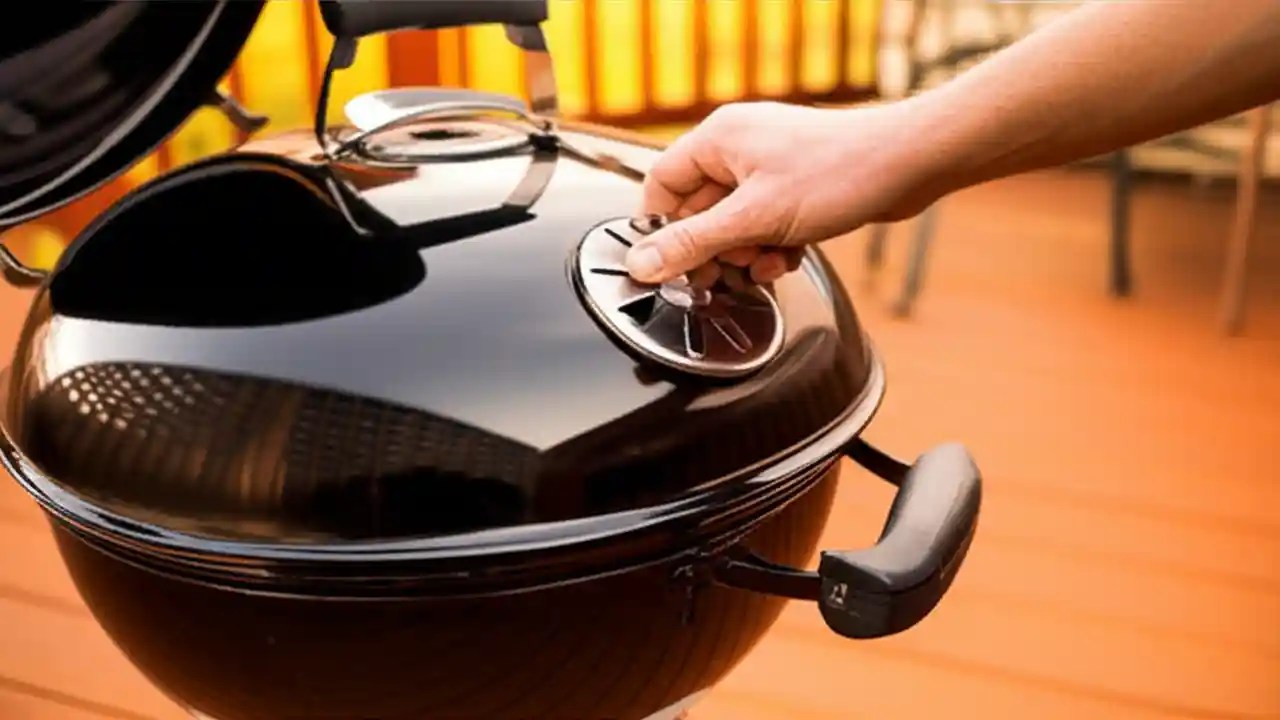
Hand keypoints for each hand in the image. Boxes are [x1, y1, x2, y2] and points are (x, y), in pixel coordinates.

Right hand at [625, 100, 942, 285]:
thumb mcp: (753, 219)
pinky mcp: (795, 187)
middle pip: (698, 210)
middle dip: (715, 248)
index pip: (662, 184)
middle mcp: (739, 148)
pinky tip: (790, 255)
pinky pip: (764, 224)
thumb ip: (693, 243)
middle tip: (726, 273)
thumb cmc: (837, 174)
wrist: (907, 164)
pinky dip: (773, 246)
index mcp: (718, 139)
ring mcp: (769, 167)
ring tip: (770, 260)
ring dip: (748, 252)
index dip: (662, 228)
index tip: (672, 263)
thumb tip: (642, 263)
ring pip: (734, 224)